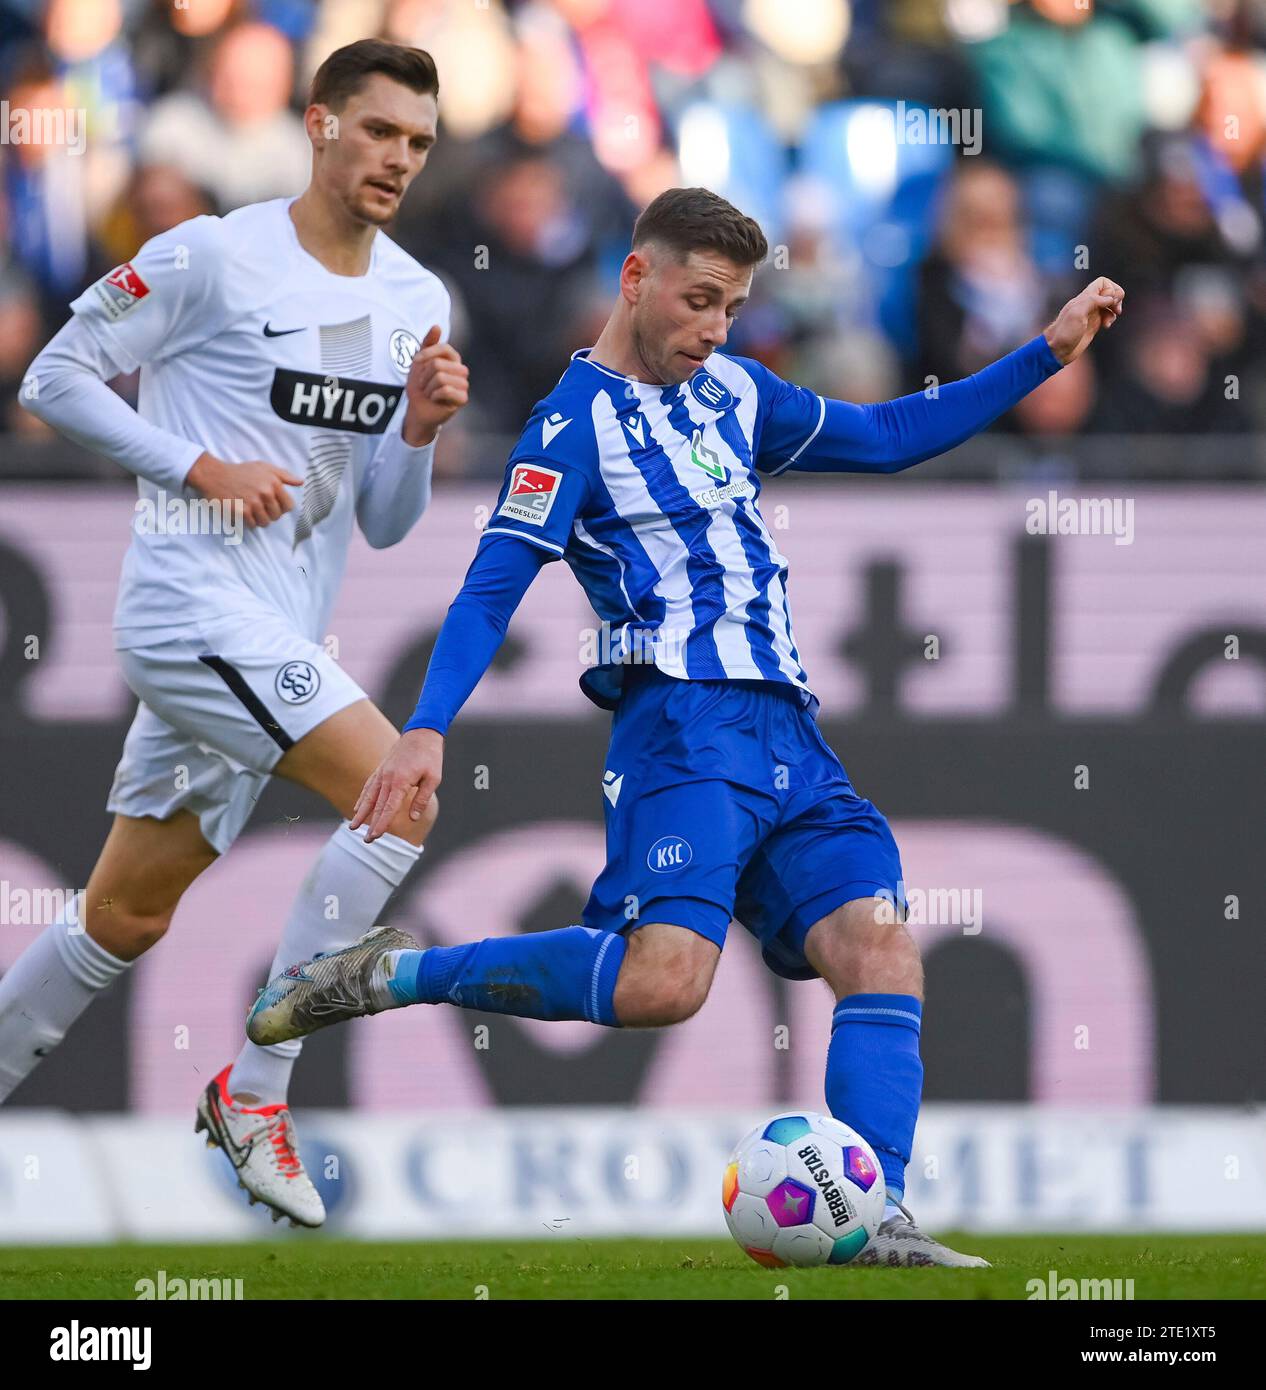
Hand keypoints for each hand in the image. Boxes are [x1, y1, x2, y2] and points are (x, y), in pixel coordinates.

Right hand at [186, 453, 302, 527]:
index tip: (274, 504)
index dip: (282, 507)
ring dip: (260, 520)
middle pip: (277, 516)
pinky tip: (244, 513)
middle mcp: (265, 493)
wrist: (215, 475)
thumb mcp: (264, 467)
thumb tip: (301, 482)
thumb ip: (284, 475)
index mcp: (273, 483)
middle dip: (270, 514)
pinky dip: (249, 522)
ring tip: (253, 511)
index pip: (289, 506)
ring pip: (265, 522)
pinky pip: (252, 525)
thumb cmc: (241, 471)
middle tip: (261, 507)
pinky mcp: (240, 511)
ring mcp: (253, 503)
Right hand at [351, 727, 443, 842]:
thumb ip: (422, 799)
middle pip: (376, 806)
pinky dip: (362, 798)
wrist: (421, 733)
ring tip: (352, 827)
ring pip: (368, 797)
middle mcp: (387, 778)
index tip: (374, 836)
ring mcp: (382, 773)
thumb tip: (413, 818)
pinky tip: (358, 808)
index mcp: (400, 781)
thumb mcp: (433, 778)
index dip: (381, 824)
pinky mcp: (381, 769)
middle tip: (366, 841)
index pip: (388, 808)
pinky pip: (369, 786)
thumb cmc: (430, 756)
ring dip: (361, 813)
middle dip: (370, 824)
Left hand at [401, 325, 468, 445]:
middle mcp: (461, 370)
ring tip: (429, 392)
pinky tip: (435, 399)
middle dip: (424, 375)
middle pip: (438, 364)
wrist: (418, 408)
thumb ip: (428, 343)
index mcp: (453, 359)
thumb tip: (437, 326)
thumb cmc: (420, 385)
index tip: (416, 362)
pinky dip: (434, 396)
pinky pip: (446, 390)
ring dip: (428, 387)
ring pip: (441, 378)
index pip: (444, 348)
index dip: (427, 354)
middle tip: (424, 384)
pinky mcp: (462, 399)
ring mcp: (463, 384)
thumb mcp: (420, 362)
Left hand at [1043, 277, 1124, 365]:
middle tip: (1116, 309)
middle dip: (1117, 298)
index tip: (1110, 301)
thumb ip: (1093, 301)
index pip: (1102, 282)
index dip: (1110, 289)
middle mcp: (1089, 304)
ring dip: (1115, 309)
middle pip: (1109, 292)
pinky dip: (1110, 318)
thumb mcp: (1077, 314)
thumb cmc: (1064, 332)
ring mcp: (1091, 314)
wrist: (1057, 350)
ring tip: (1110, 320)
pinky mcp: (1093, 325)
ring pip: (1110, 304)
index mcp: (1084, 298)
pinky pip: (1107, 316)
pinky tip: (1106, 326)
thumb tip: (1110, 298)